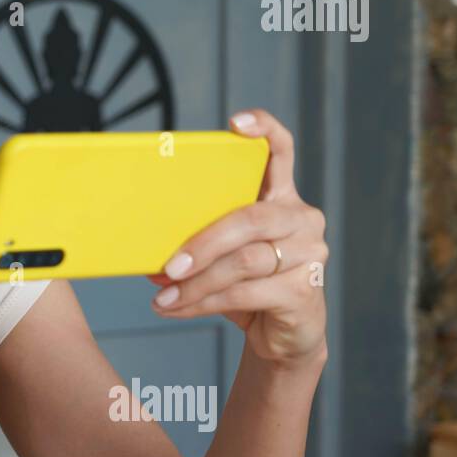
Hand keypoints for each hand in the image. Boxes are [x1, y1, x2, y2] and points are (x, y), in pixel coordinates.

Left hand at [146, 109, 328, 368]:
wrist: (282, 335)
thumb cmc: (247, 285)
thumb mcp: (222, 256)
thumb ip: (196, 240)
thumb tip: (146, 247)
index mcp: (279, 197)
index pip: (280, 151)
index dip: (263, 130)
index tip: (236, 121)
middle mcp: (301, 218)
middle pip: (248, 218)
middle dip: (202, 243)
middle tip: (168, 265)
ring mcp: (310, 253)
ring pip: (244, 262)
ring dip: (196, 283)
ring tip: (164, 296)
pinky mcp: (305, 290)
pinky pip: (245, 293)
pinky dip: (203, 303)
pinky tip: (176, 308)